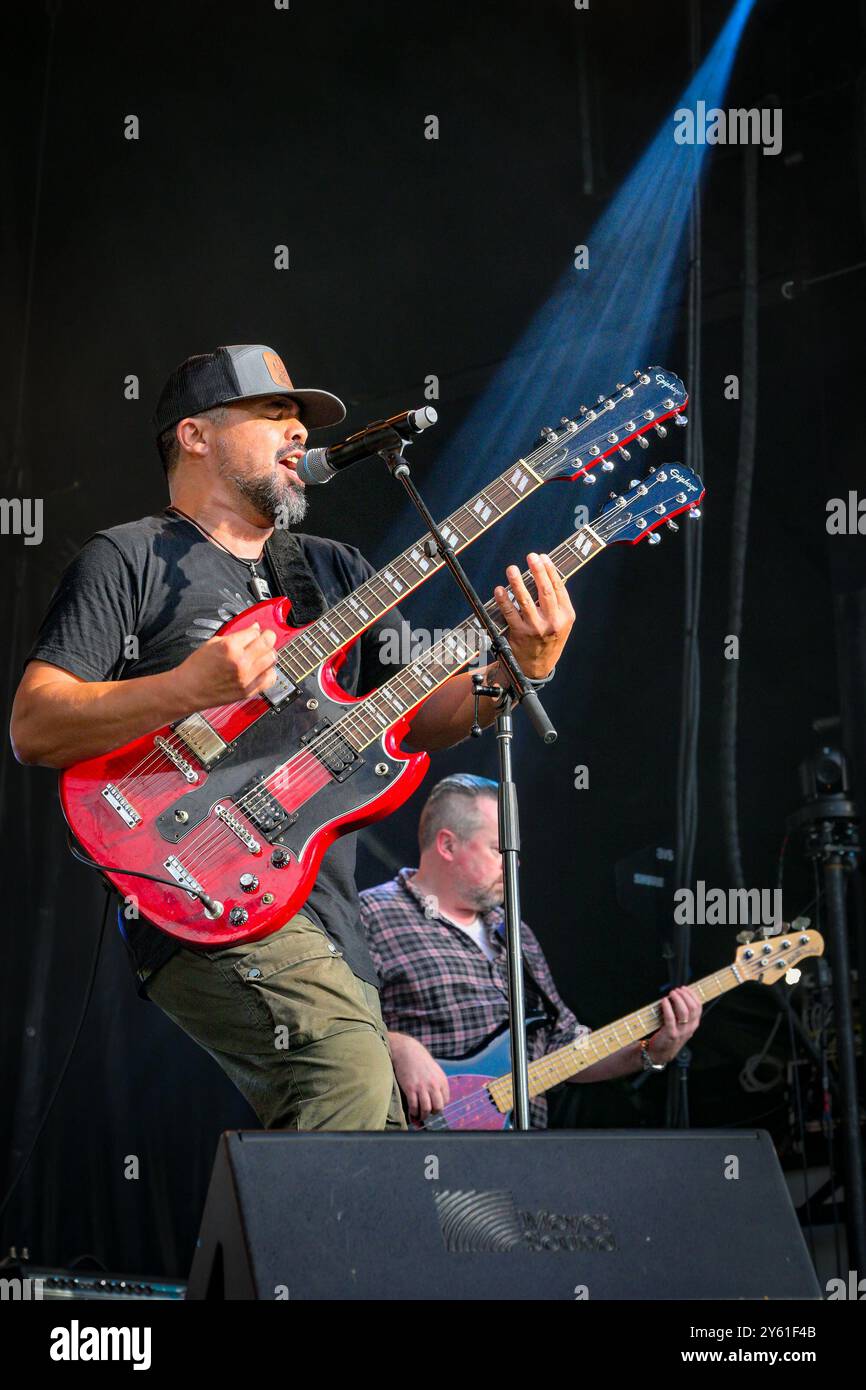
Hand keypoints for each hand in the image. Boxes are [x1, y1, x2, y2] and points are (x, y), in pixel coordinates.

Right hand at [176, 621, 278, 709]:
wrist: (188, 690)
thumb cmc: (197, 668)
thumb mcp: (213, 643)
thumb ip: (236, 635)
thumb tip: (254, 629)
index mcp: (230, 647)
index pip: (256, 632)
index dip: (255, 630)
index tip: (255, 632)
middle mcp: (241, 662)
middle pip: (268, 643)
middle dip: (267, 639)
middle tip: (263, 640)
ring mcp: (246, 678)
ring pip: (272, 659)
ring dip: (268, 654)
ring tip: (260, 655)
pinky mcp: (248, 690)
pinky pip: (271, 678)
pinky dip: (269, 672)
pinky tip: (261, 669)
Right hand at [388, 1031, 449, 1122]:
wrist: (407, 1051)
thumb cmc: (420, 1061)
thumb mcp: (435, 1071)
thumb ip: (437, 1084)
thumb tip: (436, 1099)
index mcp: (442, 1080)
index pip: (445, 1101)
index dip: (439, 1106)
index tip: (433, 1107)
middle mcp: (434, 1085)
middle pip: (438, 1108)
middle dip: (432, 1113)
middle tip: (427, 1112)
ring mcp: (422, 1087)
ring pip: (426, 1109)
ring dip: (423, 1116)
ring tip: (419, 1115)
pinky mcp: (410, 1089)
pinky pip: (414, 1107)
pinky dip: (413, 1113)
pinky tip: (412, 1112)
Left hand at [492, 552, 575, 679]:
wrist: (537, 667)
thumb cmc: (548, 639)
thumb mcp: (561, 623)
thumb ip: (556, 602)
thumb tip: (544, 574)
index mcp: (565, 616)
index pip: (558, 588)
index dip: (550, 571)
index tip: (542, 557)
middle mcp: (552, 622)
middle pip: (545, 591)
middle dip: (537, 571)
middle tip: (530, 556)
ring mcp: (535, 628)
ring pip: (525, 600)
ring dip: (517, 583)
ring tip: (512, 569)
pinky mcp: (519, 633)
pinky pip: (509, 613)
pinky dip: (503, 600)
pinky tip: (499, 590)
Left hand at [646, 986, 701, 1064]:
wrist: (660, 1053)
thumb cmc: (669, 1035)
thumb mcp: (681, 1025)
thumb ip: (682, 1013)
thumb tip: (679, 994)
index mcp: (694, 1024)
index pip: (698, 1006)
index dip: (692, 995)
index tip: (684, 988)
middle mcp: (690, 1028)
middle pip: (692, 1007)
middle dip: (685, 995)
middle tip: (676, 990)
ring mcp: (681, 1032)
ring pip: (684, 1011)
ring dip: (677, 999)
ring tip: (671, 993)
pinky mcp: (671, 1034)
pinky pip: (670, 1018)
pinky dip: (667, 1007)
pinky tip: (664, 1001)